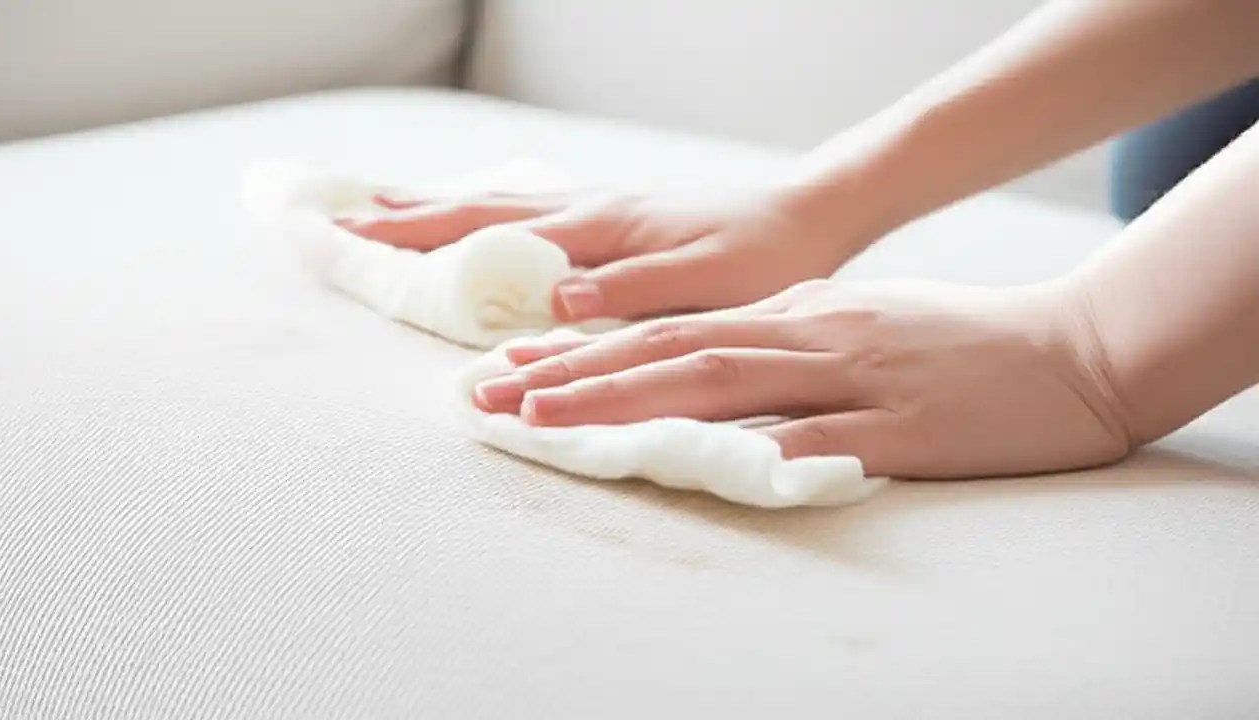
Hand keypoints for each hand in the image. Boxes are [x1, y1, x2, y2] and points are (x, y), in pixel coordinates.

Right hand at [337, 182, 881, 321]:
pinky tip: (478, 215)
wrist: (809, 212)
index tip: (356, 237)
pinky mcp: (616, 217)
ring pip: (500, 203)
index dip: (423, 240)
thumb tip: (553, 299)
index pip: (492, 234)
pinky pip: (529, 209)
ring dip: (438, 207)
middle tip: (339, 218)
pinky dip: (485, 210)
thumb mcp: (706, 281)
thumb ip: (630, 286)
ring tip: (384, 205)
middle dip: (406, 217)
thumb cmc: (764, 254)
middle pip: (479, 209)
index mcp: (601, 229)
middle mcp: (590, 211)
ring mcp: (600, 209)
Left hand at [470, 279, 1134, 478]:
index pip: (672, 330)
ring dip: (628, 401)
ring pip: (720, 383)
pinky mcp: (900, 427)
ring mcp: (851, 378)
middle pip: (673, 351)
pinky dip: (748, 448)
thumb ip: (788, 342)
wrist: (1069, 352)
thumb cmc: (957, 344)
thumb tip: (716, 365)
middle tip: (497, 397)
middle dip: (577, 376)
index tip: (517, 368)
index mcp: (798, 314)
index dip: (590, 351)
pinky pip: (815, 438)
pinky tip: (689, 463)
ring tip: (551, 420)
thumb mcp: (857, 326)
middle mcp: (809, 336)